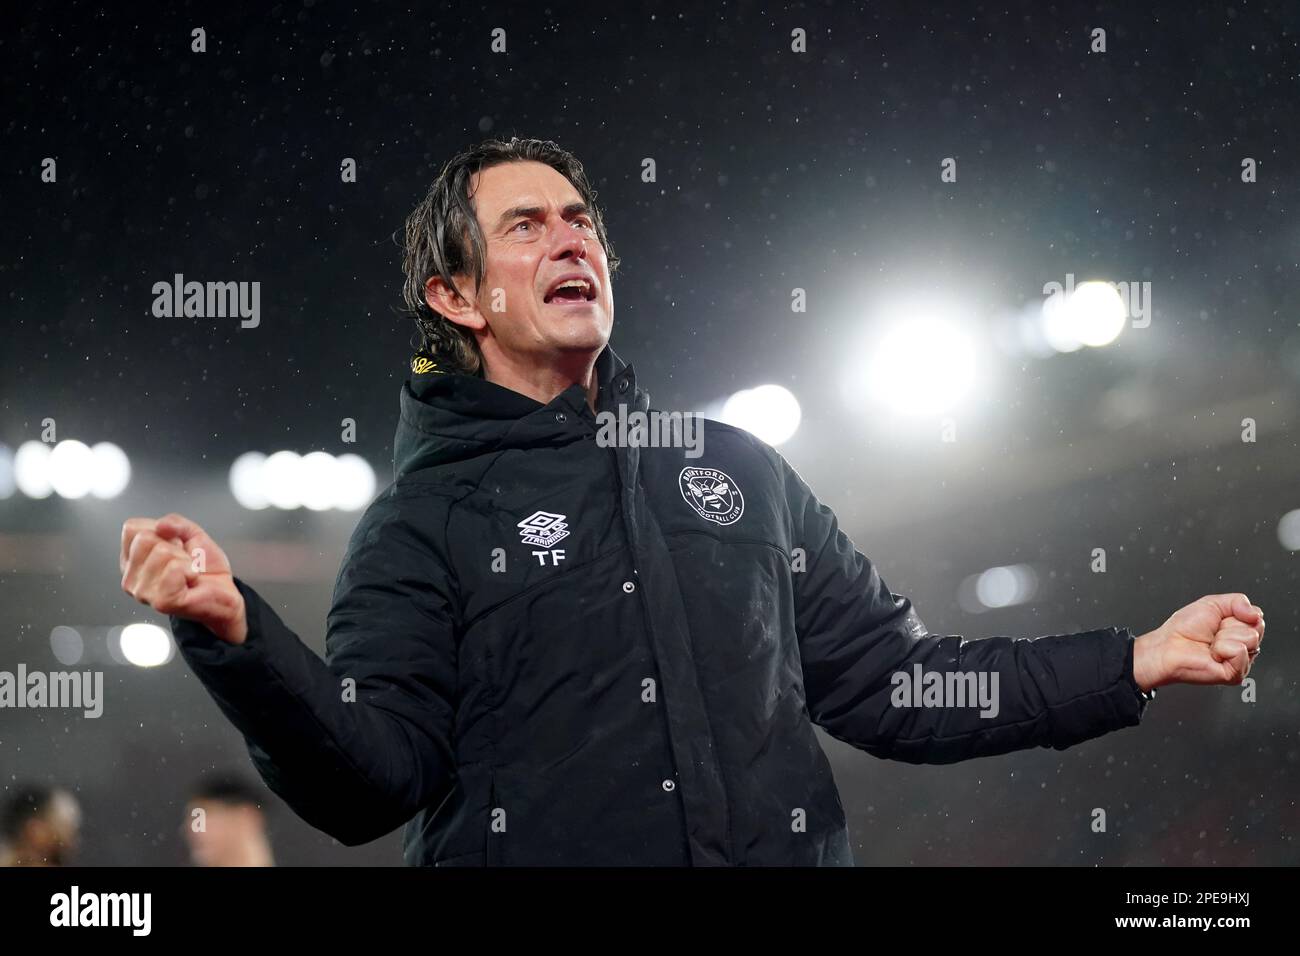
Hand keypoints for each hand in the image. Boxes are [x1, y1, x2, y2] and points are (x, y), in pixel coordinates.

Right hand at [120, 513, 247, 644]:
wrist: (224, 592)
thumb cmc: (205, 568)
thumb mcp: (191, 533)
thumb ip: (175, 522)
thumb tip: (160, 525)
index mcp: (132, 559)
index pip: (131, 528)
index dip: (161, 531)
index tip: (174, 546)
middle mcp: (132, 578)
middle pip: (144, 539)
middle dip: (173, 545)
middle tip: (183, 561)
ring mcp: (143, 592)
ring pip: (161, 552)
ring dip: (185, 559)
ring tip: (188, 572)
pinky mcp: (162, 602)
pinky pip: (175, 568)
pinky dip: (190, 570)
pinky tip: (191, 581)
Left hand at [1132, 593, 1263, 690]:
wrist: (1168, 645)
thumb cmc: (1184, 628)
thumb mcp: (1212, 603)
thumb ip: (1238, 601)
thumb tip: (1256, 613)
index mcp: (1240, 630)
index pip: (1257, 617)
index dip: (1237, 613)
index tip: (1219, 619)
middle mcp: (1243, 646)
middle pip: (1257, 628)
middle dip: (1230, 624)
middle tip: (1214, 632)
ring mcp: (1241, 661)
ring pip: (1250, 638)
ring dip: (1225, 636)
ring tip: (1212, 643)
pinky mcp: (1236, 673)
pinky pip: (1240, 651)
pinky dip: (1223, 648)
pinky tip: (1213, 654)